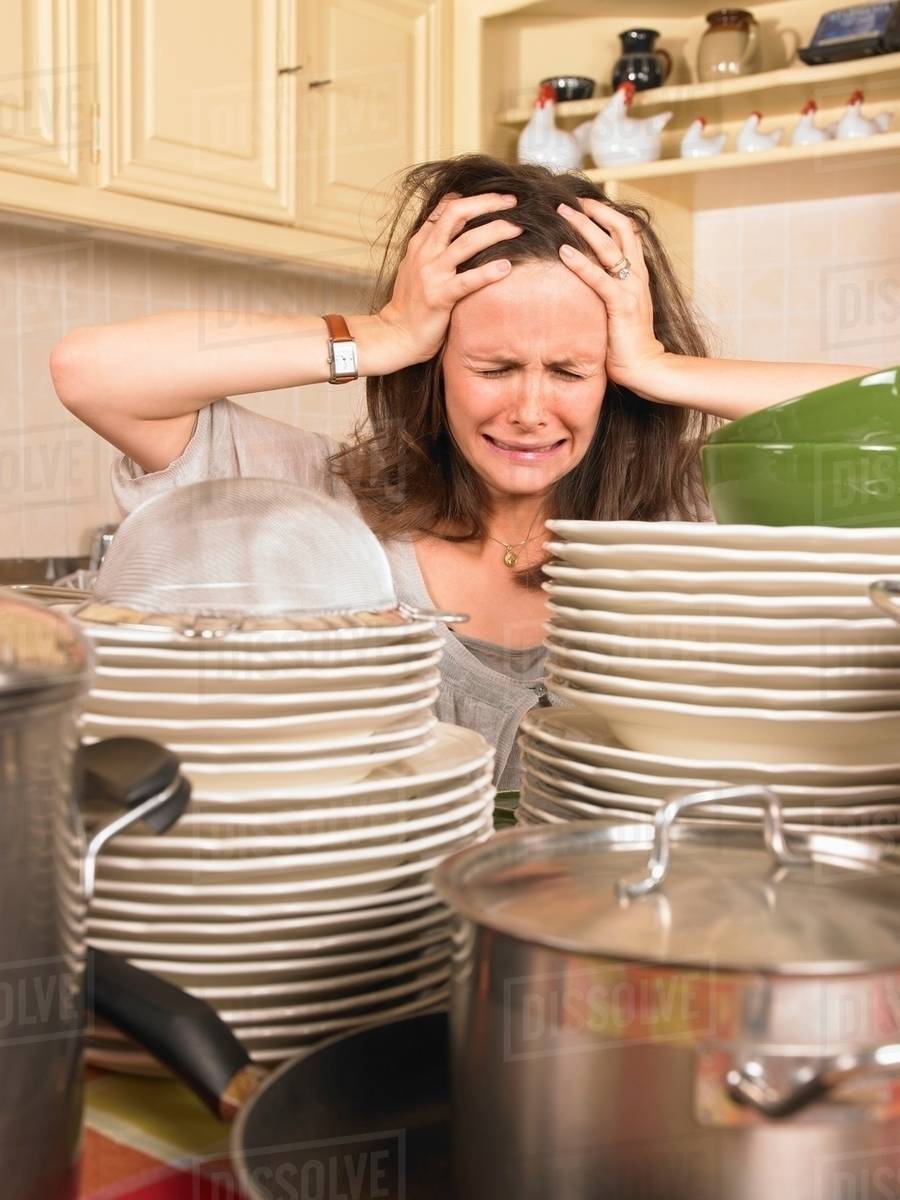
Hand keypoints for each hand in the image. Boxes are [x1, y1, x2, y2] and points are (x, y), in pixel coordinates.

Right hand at [374, 192, 522, 371]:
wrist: (396, 335)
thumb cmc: (412, 305)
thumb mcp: (416, 268)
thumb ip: (433, 248)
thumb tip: (455, 231)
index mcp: (420, 244)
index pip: (446, 208)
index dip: (473, 197)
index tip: (498, 197)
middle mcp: (425, 253)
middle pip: (457, 214)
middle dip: (487, 203)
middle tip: (513, 202)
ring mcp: (432, 274)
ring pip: (467, 242)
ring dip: (495, 231)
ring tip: (519, 228)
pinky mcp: (440, 298)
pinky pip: (468, 281)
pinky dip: (488, 272)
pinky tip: (507, 267)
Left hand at [555, 198, 667, 398]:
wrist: (646, 367)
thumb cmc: (627, 343)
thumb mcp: (617, 310)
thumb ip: (607, 292)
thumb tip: (582, 283)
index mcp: (638, 274)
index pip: (626, 232)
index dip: (607, 214)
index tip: (584, 204)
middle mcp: (637, 275)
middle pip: (620, 228)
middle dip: (595, 210)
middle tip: (569, 201)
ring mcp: (631, 288)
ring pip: (608, 246)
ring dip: (583, 226)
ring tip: (561, 213)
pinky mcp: (621, 304)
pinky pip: (599, 278)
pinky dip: (580, 262)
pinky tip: (562, 251)